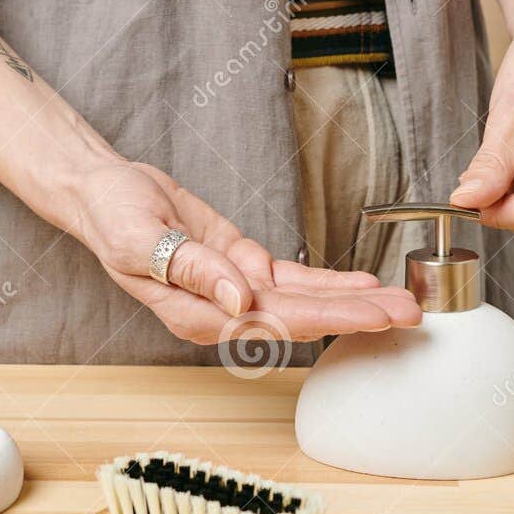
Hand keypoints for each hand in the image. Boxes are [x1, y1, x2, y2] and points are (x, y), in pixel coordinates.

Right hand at [70, 161, 420, 344]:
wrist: (103, 193)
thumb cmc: (113, 217)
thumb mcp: (142, 239)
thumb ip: (193, 271)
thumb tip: (240, 300)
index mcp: (198, 314)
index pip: (276, 321)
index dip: (329, 318)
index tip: (372, 315)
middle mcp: (224, 311)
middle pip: (302, 318)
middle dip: (358, 316)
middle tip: (410, 312)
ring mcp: (237, 292)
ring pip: (306, 301)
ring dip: (353, 302)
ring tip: (402, 302)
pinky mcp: (244, 268)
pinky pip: (294, 281)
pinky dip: (330, 283)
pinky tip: (363, 285)